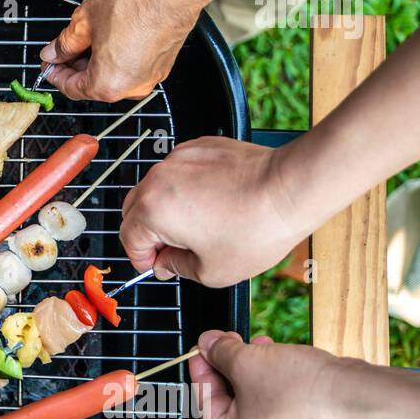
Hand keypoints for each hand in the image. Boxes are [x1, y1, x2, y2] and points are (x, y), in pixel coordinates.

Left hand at [40, 0, 201, 102]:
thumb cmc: (134, 0)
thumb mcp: (84, 21)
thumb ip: (65, 43)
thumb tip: (54, 53)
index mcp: (108, 84)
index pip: (71, 88)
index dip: (55, 73)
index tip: (49, 62)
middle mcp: (132, 87)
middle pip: (94, 85)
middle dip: (76, 66)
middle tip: (64, 48)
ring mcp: (150, 77)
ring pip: (114, 76)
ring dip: (97, 61)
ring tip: (88, 36)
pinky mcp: (163, 64)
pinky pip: (132, 67)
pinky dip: (117, 57)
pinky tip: (110, 36)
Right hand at [119, 137, 306, 286]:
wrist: (290, 188)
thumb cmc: (255, 229)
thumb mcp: (212, 271)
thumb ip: (176, 268)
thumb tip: (165, 263)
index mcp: (152, 211)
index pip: (129, 239)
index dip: (142, 259)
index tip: (159, 265)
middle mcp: (157, 179)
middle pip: (133, 211)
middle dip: (149, 233)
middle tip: (175, 249)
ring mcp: (177, 158)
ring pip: (155, 189)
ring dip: (166, 209)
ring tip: (199, 224)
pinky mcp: (198, 147)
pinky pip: (178, 171)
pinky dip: (186, 187)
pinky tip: (213, 201)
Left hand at [189, 331, 357, 418]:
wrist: (363, 402)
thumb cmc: (303, 392)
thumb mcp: (247, 362)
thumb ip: (220, 353)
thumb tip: (207, 344)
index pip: (205, 406)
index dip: (201, 370)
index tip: (201, 348)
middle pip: (232, 406)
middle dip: (230, 368)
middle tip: (228, 342)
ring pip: (259, 406)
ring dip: (254, 373)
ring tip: (259, 345)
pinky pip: (283, 411)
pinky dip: (277, 386)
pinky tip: (281, 361)